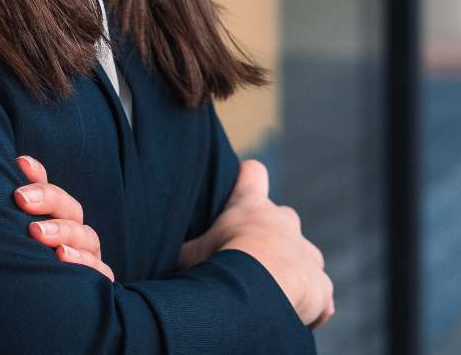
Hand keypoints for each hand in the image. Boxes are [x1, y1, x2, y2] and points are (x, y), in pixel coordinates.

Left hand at [13, 155, 114, 281]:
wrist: (37, 315)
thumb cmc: (21, 267)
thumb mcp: (14, 238)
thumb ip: (9, 213)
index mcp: (55, 218)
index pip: (49, 189)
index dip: (38, 175)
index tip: (21, 164)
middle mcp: (73, 233)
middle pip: (69, 208)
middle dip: (48, 200)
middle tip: (21, 199)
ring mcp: (87, 257)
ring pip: (86, 236)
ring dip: (64, 232)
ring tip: (40, 234)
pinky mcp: (97, 284)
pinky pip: (100, 272)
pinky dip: (85, 264)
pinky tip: (64, 259)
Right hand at [178, 160, 333, 328]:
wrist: (264, 289)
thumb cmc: (223, 262)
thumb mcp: (191, 254)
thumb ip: (184, 251)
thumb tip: (163, 257)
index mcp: (251, 206)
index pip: (252, 172)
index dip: (248, 178)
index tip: (242, 187)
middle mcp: (284, 221)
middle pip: (283, 217)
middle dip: (272, 236)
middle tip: (252, 260)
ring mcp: (307, 252)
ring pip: (303, 256)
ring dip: (291, 271)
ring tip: (272, 294)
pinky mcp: (322, 283)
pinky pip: (318, 292)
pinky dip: (308, 304)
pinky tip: (289, 313)